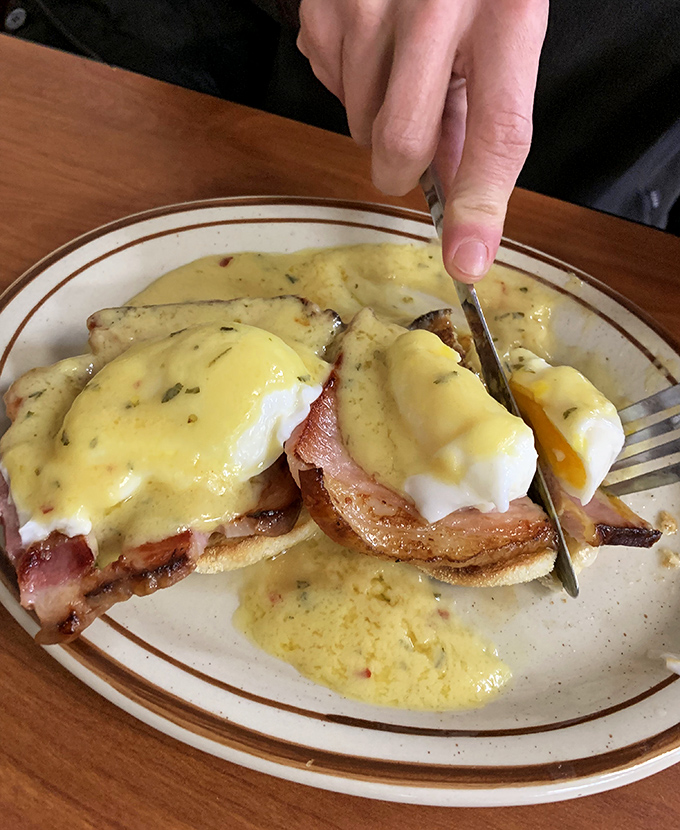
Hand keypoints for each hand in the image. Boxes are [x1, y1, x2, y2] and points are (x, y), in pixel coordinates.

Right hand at [297, 0, 547, 281]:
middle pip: (401, 141)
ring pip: (359, 124)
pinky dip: (352, 85)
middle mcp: (432, 4)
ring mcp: (365, 3)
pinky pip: (330, 89)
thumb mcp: (505, 29)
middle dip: (404, 166)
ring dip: (380, 119)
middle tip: (416, 142)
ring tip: (402, 65)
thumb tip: (459, 202)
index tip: (466, 261)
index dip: (478, 205)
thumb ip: (485, 115)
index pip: (495, 130)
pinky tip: (374, 43)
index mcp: (504, 11)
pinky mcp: (321, 9)